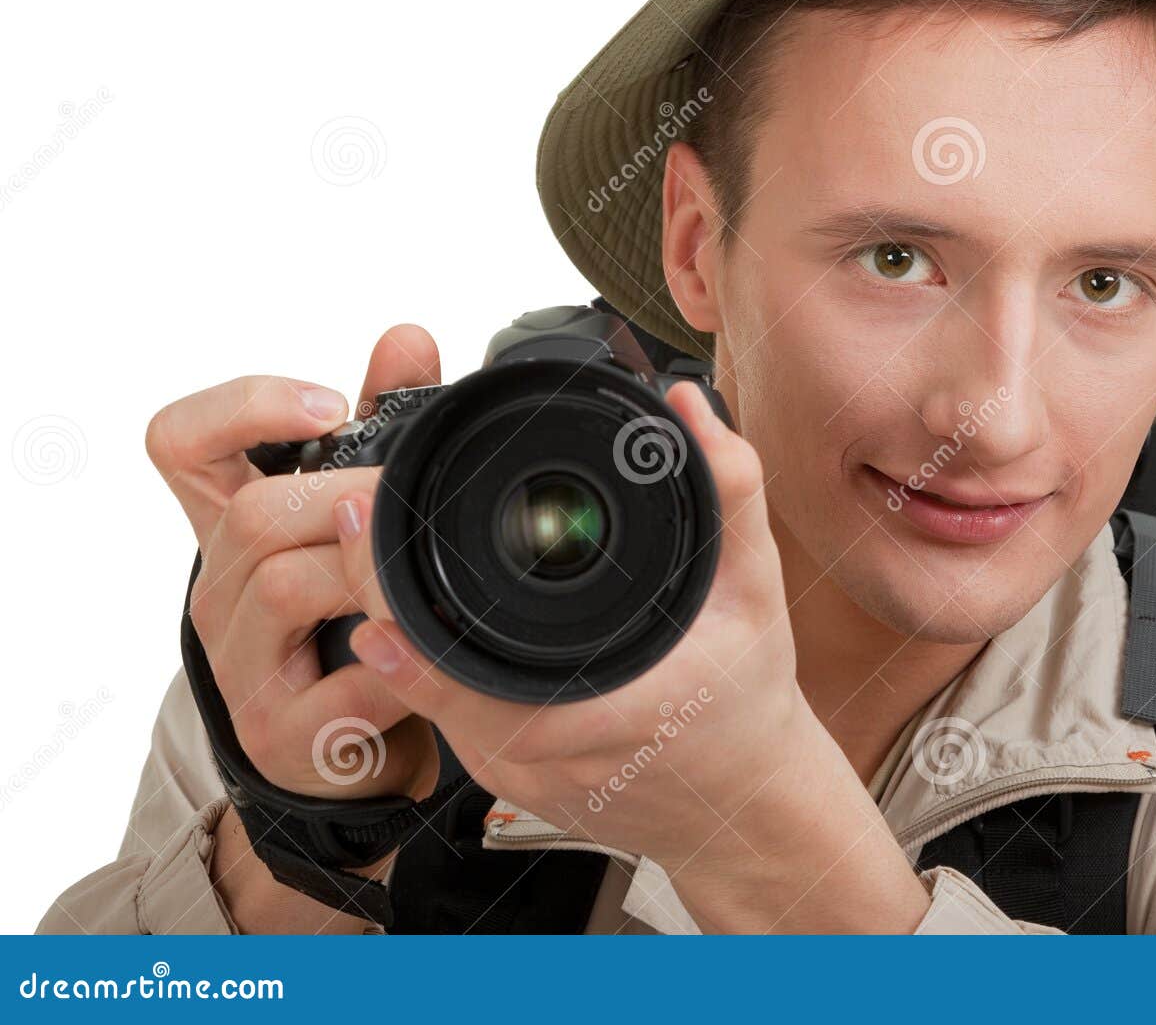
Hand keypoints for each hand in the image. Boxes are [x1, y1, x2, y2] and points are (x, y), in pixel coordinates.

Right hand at [147, 325, 442, 805]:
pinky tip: (424, 660)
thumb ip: (384, 425)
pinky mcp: (277, 732)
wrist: (355, 745)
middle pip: (253, 514)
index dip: (244, 408)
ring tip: (424, 579)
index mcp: (234, 520)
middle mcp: (222, 586)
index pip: (180, 441)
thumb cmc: (353, 612)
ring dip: (373, 574)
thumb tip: (406, 340)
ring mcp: (241, 663)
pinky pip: (336, 684)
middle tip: (417, 505)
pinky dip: (394, 667)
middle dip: (350, 499)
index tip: (328, 404)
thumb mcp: (361, 513)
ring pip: (288, 586)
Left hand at [334, 379, 934, 931]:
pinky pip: (446, 718)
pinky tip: (403, 607)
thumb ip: (728, 491)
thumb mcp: (755, 585)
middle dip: (384, 605)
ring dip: (393, 631)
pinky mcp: (509, 776)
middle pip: (439, 692)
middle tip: (353, 523)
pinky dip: (419, 662)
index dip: (424, 657)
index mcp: (619, 711)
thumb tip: (687, 406)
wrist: (742, 796)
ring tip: (363, 550)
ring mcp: (525, 775)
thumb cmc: (747, 692)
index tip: (375, 590)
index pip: (497, 696)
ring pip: (430, 708)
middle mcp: (557, 756)